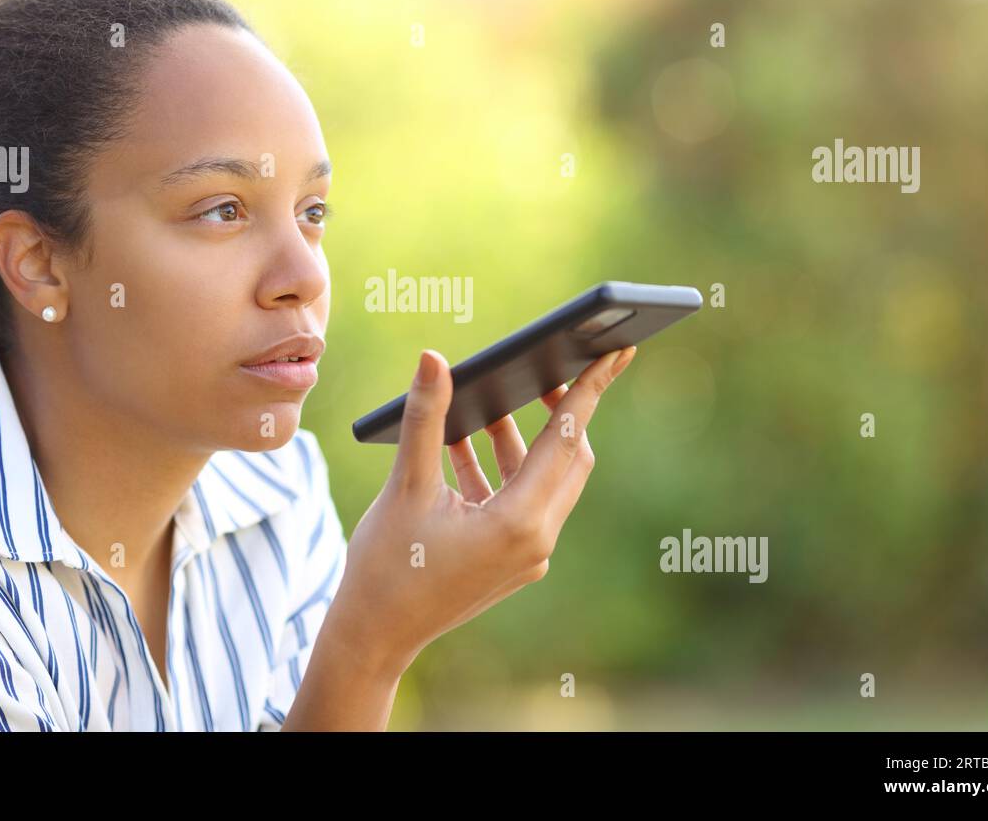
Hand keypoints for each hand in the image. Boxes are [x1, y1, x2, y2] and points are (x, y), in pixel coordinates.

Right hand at [329, 344, 636, 678]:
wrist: (373, 636)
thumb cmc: (385, 564)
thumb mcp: (404, 485)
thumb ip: (425, 418)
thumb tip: (434, 359)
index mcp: (518, 522)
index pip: (566, 439)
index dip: (589, 390)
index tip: (614, 351)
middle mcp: (536, 541)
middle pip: (568, 459)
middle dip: (561, 411)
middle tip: (548, 368)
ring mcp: (528, 556)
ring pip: (543, 480)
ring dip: (519, 440)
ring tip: (484, 406)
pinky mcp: (512, 561)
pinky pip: (521, 501)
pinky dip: (501, 470)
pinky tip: (461, 445)